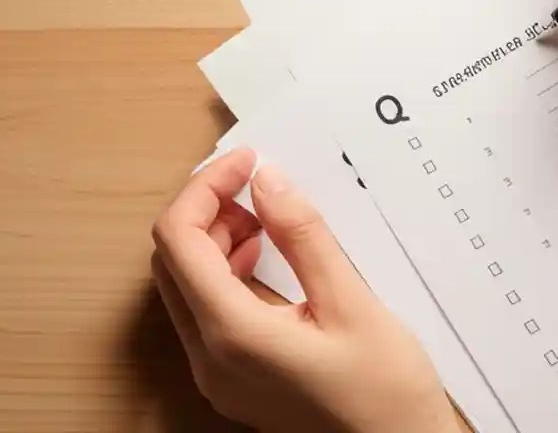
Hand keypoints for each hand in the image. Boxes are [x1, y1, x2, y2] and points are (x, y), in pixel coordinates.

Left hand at [151, 148, 458, 432]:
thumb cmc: (385, 395)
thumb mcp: (351, 302)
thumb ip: (303, 236)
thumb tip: (268, 182)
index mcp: (232, 335)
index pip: (179, 239)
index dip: (205, 187)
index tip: (247, 163)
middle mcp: (210, 358)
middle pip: (172, 260)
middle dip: (207, 211)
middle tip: (258, 186)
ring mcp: (217, 374)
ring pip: (184, 286)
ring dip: (214, 241)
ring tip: (267, 221)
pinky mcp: (233, 380)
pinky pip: (205, 313)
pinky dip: (223, 273)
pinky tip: (264, 260)